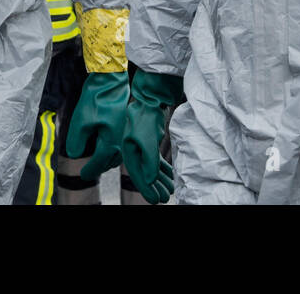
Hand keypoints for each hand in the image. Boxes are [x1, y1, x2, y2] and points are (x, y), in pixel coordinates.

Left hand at [64, 71, 128, 179]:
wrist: (112, 79)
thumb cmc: (97, 98)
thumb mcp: (81, 120)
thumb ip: (76, 141)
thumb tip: (74, 154)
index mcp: (110, 142)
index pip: (99, 163)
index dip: (90, 170)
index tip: (83, 175)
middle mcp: (121, 141)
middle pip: (110, 162)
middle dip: (99, 167)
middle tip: (89, 170)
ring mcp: (125, 133)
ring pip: (117, 155)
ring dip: (107, 160)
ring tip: (98, 160)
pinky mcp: (126, 125)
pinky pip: (121, 145)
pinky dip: (113, 150)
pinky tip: (106, 144)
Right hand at [120, 71, 183, 203]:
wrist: (148, 99)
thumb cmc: (145, 118)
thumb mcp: (147, 140)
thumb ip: (149, 160)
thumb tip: (151, 178)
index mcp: (129, 153)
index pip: (138, 177)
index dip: (147, 190)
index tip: (156, 201)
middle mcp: (134, 152)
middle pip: (145, 175)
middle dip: (155, 188)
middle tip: (165, 198)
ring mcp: (142, 148)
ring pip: (151, 169)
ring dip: (161, 180)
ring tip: (170, 190)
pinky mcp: (150, 142)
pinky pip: (156, 160)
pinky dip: (163, 169)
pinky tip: (170, 176)